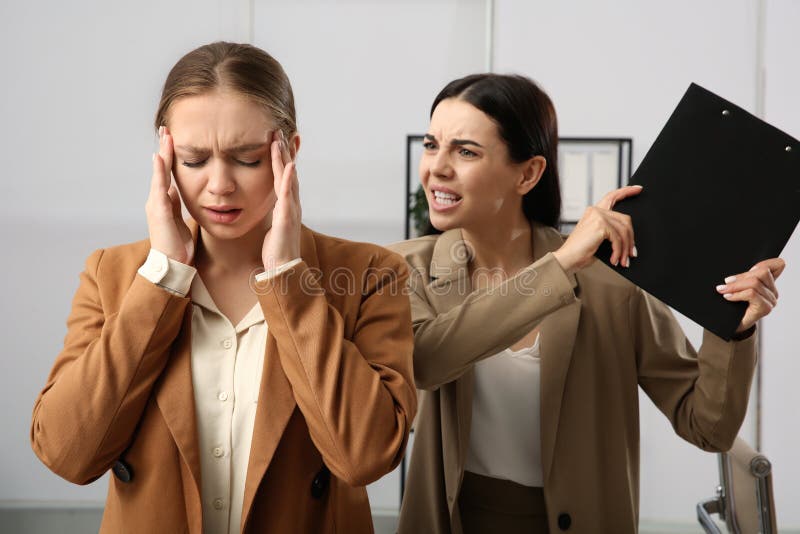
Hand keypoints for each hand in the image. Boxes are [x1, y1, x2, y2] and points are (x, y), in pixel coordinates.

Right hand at [145, 126, 193, 263]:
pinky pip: (159, 188)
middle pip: (161, 169)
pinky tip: (160, 158)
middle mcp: (156, 200)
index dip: (169, 156)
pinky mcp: (159, 211)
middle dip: (164, 148)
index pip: (167, 173)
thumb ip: (174, 204)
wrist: (173, 264)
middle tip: (166, 128)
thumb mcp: (178, 219)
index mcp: (163, 201)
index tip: (171, 138)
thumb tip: (174, 189)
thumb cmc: (177, 245)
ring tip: (165, 136)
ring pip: (159, 174)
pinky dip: (159, 172)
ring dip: (162, 154)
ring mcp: (156, 204)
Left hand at [262, 130, 301, 269]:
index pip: (284, 177)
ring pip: (288, 178)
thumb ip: (273, 215)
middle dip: (284, 152)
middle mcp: (292, 204)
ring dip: (284, 159)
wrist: (283, 269)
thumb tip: (268, 208)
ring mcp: (291, 209)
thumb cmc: (276, 251)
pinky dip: (288, 179)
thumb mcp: (273, 227)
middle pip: (288, 172)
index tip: (277, 141)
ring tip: (280, 140)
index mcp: (286, 205)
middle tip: (279, 131)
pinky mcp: (287, 217)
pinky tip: (288, 166)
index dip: (281, 158)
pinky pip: (287, 195)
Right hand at [552, 185, 643, 273]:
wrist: (567, 258)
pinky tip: (614, 260)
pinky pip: (618, 239)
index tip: (638, 189)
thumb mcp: (597, 238)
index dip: (626, 191)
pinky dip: (618, 252)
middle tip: (632, 253)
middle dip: (631, 239)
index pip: (612, 196)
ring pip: (624, 231)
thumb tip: (629, 239)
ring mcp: (598, 216)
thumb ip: (611, 232)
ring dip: (625, 249)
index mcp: (594, 212)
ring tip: (624, 260)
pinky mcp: (600, 225)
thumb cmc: (580, 251)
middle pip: (625, 220)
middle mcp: (596, 210)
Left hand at [716, 258, 785, 332]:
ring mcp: (770, 300)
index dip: (764, 262)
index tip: (749, 268)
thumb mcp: (737, 287)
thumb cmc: (734, 306)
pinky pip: (751, 294)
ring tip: (722, 290)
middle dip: (741, 276)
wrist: (731, 326)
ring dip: (735, 286)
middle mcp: (772, 291)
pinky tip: (728, 297)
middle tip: (726, 282)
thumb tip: (733, 270)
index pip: (777, 265)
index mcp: (768, 283)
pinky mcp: (765, 308)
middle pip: (762, 272)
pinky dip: (737, 294)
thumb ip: (742, 277)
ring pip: (755, 283)